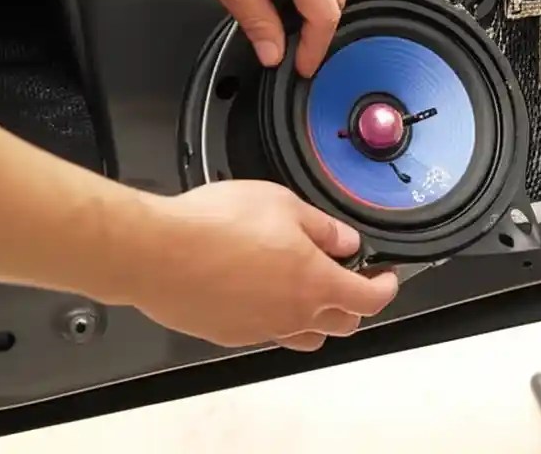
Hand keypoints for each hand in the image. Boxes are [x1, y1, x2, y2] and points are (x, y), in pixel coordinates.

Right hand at [129, 180, 396, 350]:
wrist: (155, 253)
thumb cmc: (214, 225)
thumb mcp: (283, 204)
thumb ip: (323, 228)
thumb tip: (346, 242)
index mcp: (316, 284)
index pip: (369, 300)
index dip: (385, 288)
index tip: (385, 277)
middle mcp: (292, 315)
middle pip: (343, 324)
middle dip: (354, 303)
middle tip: (349, 278)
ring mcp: (261, 330)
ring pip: (305, 336)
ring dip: (316, 316)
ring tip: (306, 287)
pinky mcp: (229, 335)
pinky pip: (267, 333)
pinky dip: (276, 317)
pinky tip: (261, 291)